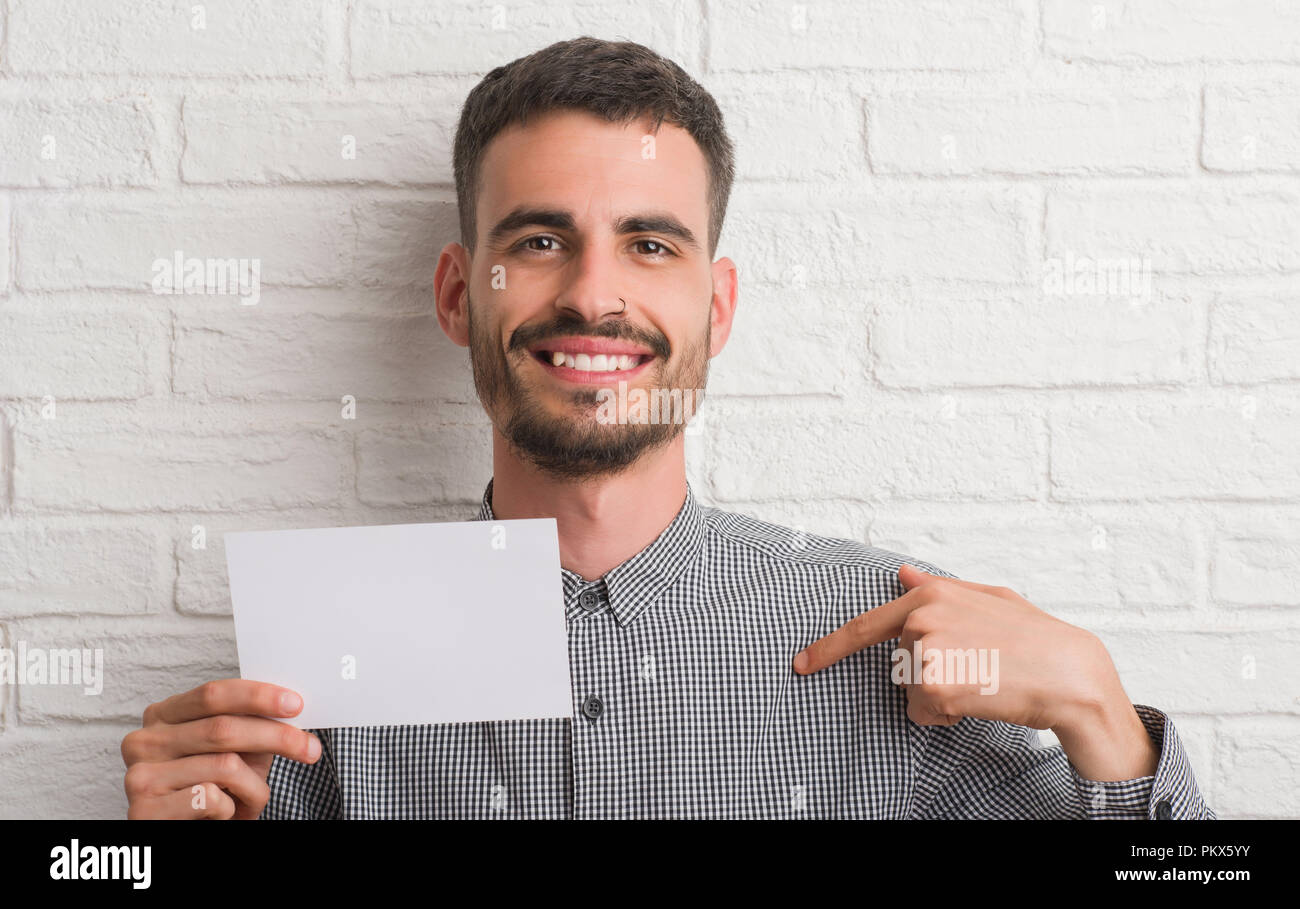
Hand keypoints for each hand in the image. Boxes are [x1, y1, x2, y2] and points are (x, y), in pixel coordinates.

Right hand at [121, 679, 320, 818]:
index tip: (296, 705)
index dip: (258, 696)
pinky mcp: (144, 810)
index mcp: (163, 715)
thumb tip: (292, 706)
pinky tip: (225, 813)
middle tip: (311, 749)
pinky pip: (208, 798)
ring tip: (255, 798)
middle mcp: (143, 740)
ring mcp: (139, 775)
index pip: (213, 694)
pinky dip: (231, 808)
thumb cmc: (212, 788)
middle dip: (277, 737)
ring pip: (223, 766)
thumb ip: (250, 725)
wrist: (186, 831)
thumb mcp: (233, 751)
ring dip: (256, 787)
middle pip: (223, 728)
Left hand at [792, 564, 1157, 779]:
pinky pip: (925, 713)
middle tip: (977, 666)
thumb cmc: (1034, 637)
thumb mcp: (988, 598)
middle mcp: (921, 619)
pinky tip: (980, 697)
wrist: (1069, 672)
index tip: (801, 663)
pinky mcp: (935, 685)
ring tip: (982, 680)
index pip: (866, 626)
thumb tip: (902, 575)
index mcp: (931, 596)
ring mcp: (925, 652)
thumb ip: (939, 589)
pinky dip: (948, 714)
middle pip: (900, 668)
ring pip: (912, 693)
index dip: (829, 648)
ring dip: (940, 696)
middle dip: (931, 676)